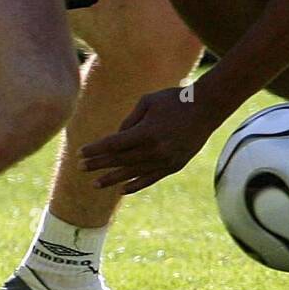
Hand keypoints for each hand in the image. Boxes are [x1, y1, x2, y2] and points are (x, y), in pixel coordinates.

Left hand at [81, 85, 225, 194]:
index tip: (80, 153)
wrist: (207, 108)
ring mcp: (166, 160)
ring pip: (133, 173)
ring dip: (113, 178)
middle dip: (99, 164)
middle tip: (80, 168)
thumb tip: (116, 139)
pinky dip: (137, 185)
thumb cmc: (174, 99)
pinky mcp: (175, 166)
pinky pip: (151, 179)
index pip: (114, 144)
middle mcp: (155, 150)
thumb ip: (129, 121)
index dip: (96, 149)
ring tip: (95, 184)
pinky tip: (123, 190)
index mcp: (147, 132)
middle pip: (120, 160)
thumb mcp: (148, 102)